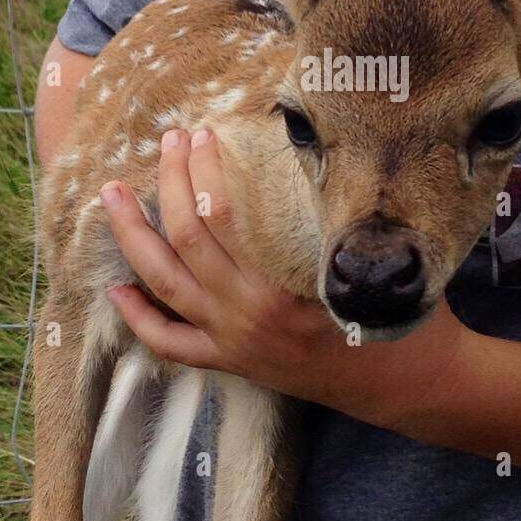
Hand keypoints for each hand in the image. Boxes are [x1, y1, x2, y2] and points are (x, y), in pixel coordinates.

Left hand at [99, 127, 468, 424]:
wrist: (409, 387)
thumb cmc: (400, 314)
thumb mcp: (377, 259)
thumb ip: (343, 219)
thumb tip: (321, 158)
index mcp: (278, 290)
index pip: (220, 217)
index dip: (204, 170)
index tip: (204, 133)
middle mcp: (245, 318)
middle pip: (183, 241)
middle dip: (167, 185)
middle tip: (166, 141)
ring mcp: (233, 344)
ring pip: (163, 286)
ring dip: (133, 239)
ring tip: (111, 197)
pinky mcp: (234, 363)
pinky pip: (172, 345)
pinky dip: (139, 318)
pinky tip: (116, 290)